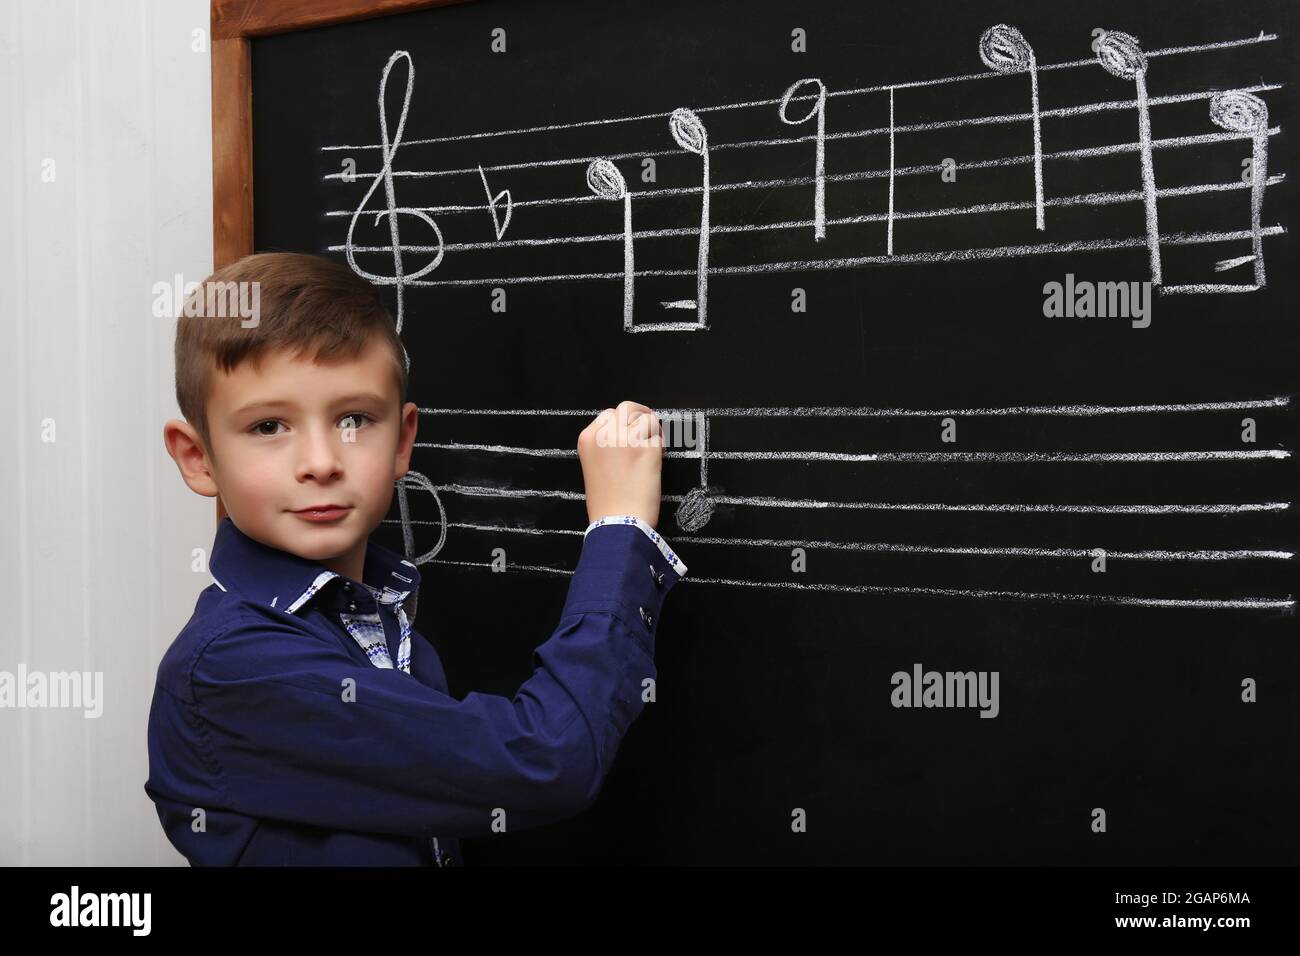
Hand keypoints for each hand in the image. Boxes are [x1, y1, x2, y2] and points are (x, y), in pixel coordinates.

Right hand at [577, 400, 662, 527]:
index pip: (608, 415)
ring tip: (653, 449)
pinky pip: (659, 437)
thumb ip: (605, 446)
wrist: (617, 523)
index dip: (622, 424)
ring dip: (653, 431)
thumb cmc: (605, 502)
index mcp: (587, 438)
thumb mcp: (594, 466)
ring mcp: (627, 439)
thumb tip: (627, 434)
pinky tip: (657, 461)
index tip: (629, 437)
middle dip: (639, 418)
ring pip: (647, 418)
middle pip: (627, 408)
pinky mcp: (648, 449)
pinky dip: (661, 446)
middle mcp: (605, 434)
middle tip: (648, 432)